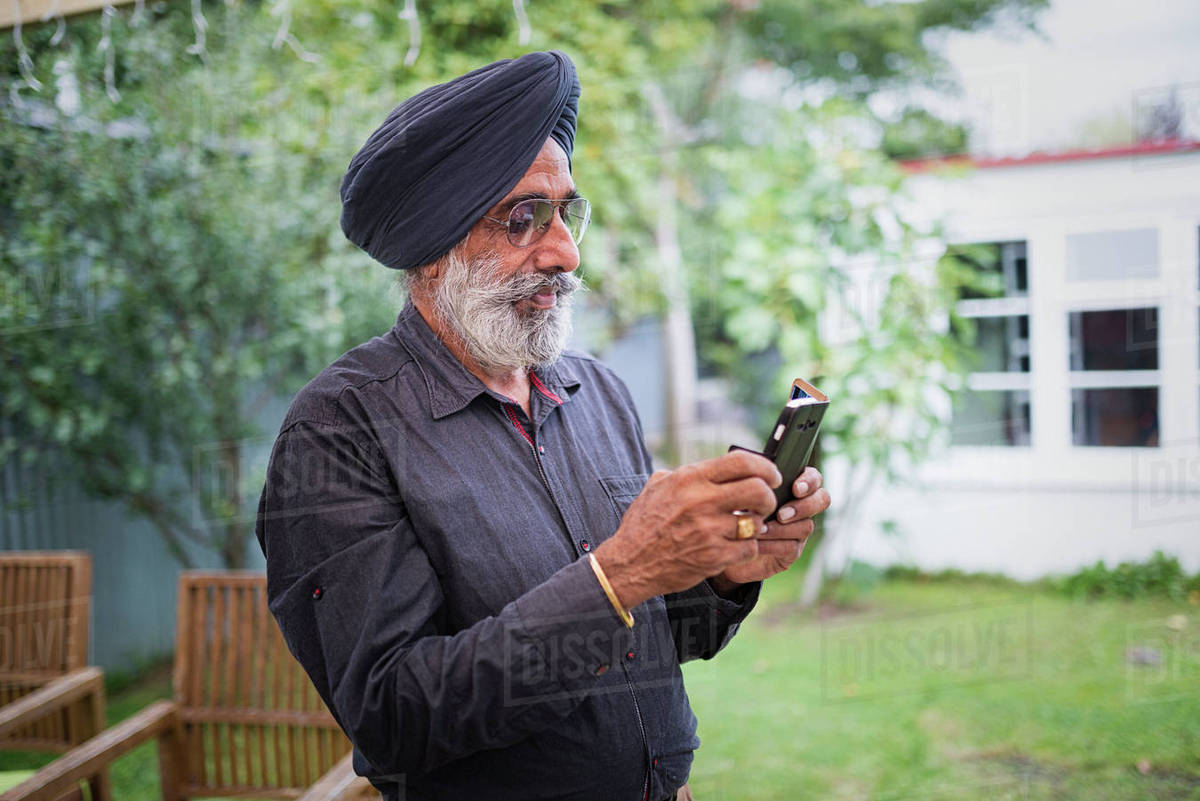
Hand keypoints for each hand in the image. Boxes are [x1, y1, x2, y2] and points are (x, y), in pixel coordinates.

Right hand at [592, 451, 780, 609]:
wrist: (631, 563)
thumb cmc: (644, 523)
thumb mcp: (658, 486)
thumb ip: (687, 473)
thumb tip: (715, 465)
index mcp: (690, 479)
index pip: (742, 462)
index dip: (765, 466)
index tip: (771, 475)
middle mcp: (701, 502)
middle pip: (758, 490)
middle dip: (768, 496)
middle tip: (764, 502)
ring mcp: (709, 531)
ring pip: (757, 522)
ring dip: (756, 525)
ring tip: (744, 526)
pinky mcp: (714, 557)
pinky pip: (749, 548)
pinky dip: (747, 547)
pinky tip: (735, 545)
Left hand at [711, 466, 829, 589]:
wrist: (720, 543)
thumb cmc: (731, 510)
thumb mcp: (739, 491)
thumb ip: (753, 481)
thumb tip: (761, 476)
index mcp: (790, 486)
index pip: (812, 477)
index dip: (809, 481)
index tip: (795, 488)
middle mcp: (799, 506)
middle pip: (821, 500)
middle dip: (804, 506)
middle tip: (782, 514)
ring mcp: (797, 529)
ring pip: (806, 526)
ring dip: (782, 528)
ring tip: (760, 529)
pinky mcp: (790, 551)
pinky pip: (791, 547)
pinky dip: (774, 544)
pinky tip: (757, 543)